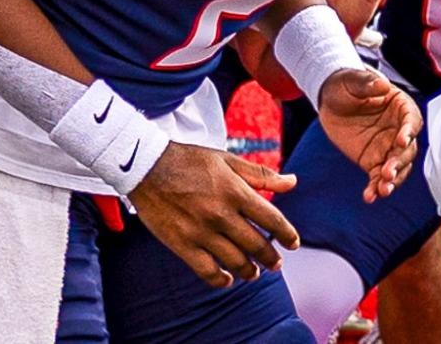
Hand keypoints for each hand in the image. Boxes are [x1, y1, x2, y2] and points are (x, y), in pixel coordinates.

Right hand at [127, 142, 297, 288]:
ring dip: (249, 270)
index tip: (293, 244)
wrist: (146, 166)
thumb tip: (293, 182)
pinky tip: (227, 280)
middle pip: (256, 244)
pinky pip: (206, 270)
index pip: (272, 219)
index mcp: (237, 192)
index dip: (287, 234)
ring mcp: (201, 231)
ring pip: (234, 260)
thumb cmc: (190, 160)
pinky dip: (219, 279)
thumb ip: (262, 175)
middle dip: (270, 257)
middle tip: (276, 264)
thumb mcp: (228, 160)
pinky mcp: (181, 244)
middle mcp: (222, 215)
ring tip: (255, 274)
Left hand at [317, 67, 420, 202]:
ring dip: (393, 180)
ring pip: (398, 167)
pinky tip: (370, 196)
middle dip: (400, 162)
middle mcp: (399, 130)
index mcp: (401, 107)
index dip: (409, 131)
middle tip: (388, 172)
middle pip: (408, 149)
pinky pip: (378, 178)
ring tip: (383, 190)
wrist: (330, 100)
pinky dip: (375, 188)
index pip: (412, 121)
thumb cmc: (345, 84)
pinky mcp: (373, 162)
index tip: (401, 141)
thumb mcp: (352, 80)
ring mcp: (388, 148)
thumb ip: (367, 83)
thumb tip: (382, 86)